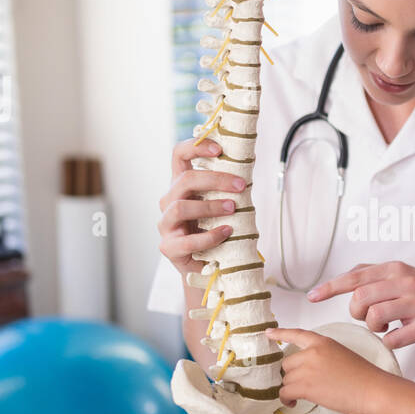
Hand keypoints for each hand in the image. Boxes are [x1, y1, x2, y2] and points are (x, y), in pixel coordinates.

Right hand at [157, 138, 246, 277]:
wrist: (204, 266)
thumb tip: (248, 171)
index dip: (196, 147)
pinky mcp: (168, 247)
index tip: (219, 149)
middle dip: (215, 180)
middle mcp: (169, 201)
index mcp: (181, 186)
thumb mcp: (221, 205)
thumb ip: (228, 190)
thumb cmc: (214, 231)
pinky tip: (226, 232)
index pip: (179, 155)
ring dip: (210, 206)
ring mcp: (166, 225)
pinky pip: (188, 240)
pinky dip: (210, 236)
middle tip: (240, 186)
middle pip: (185, 180)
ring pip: (181, 207)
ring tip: (233, 209)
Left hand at [265, 327, 389, 413]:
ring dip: (291, 389)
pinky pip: (284, 392)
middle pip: (287, 363)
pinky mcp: (305, 386)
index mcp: (323, 342)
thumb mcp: (342, 356)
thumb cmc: (365, 378)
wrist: (374, 390)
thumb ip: (323, 357)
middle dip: (292, 376)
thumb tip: (308, 371)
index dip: (280, 334)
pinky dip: (286, 400)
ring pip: (285, 379)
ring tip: (301, 397)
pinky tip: (294, 403)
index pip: (297, 334)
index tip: (268, 334)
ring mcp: (308, 368)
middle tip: (302, 386)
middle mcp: (312, 352)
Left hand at [307, 262, 414, 349]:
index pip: (355, 276)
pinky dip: (390, 341)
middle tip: (369, 318)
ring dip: (373, 327)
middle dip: (357, 313)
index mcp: (396, 269)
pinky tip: (399, 336)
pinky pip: (393, 339)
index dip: (330, 287)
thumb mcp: (404, 275)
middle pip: (360, 299)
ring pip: (374, 317)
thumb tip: (344, 281)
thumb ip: (375, 276)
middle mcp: (405, 282)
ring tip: (385, 326)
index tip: (312, 296)